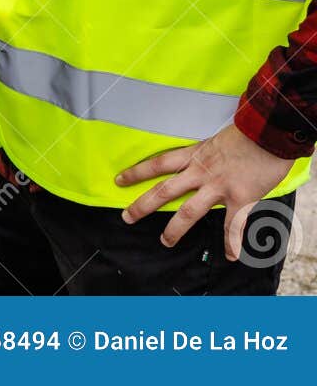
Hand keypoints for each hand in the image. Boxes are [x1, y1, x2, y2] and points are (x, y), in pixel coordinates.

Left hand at [116, 123, 294, 259]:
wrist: (269, 132)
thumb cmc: (246, 133)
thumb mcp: (215, 140)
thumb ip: (206, 155)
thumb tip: (199, 164)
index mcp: (194, 155)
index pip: (157, 164)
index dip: (136, 172)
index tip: (119, 180)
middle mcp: (201, 172)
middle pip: (164, 190)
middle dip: (143, 205)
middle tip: (126, 217)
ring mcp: (219, 186)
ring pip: (189, 211)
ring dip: (175, 229)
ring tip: (165, 242)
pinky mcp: (241, 198)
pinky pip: (233, 225)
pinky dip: (232, 242)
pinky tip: (230, 256)